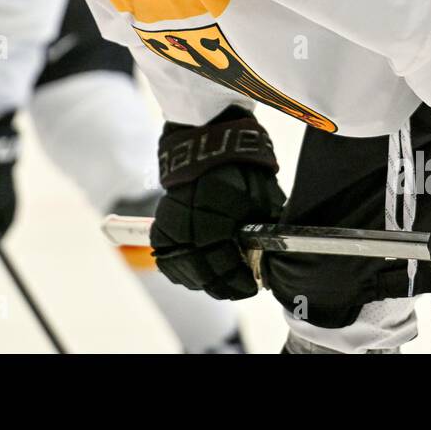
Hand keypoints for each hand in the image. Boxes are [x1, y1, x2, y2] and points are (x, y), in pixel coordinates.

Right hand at [149, 109, 285, 300]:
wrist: (207, 141)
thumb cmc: (241, 166)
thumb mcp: (262, 197)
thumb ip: (264, 230)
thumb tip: (268, 258)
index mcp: (215, 222)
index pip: (224, 268)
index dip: (239, 283)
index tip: (251, 288)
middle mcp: (188, 228)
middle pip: (202, 274)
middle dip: (223, 286)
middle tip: (239, 288)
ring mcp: (172, 225)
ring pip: (181, 269)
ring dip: (200, 280)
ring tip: (219, 280)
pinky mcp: (162, 221)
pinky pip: (166, 256)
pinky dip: (179, 267)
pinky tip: (195, 270)